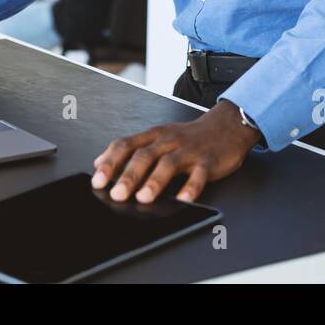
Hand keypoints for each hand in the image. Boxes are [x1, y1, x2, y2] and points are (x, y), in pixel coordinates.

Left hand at [90, 101, 260, 203]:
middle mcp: (168, 141)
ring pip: (169, 164)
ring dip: (155, 181)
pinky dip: (191, 187)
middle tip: (117, 194)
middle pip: (145, 156)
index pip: (126, 145)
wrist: (226, 126)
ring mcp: (188, 150)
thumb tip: (98, 162)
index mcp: (153, 135)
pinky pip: (199, 174)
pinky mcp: (208, 161)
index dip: (110, 162)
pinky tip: (183, 199)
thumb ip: (129, 149)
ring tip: (143, 198)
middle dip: (129, 175)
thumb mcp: (156, 137)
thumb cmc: (188, 136)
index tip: (98, 180)